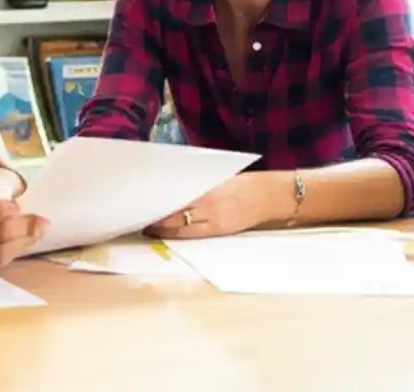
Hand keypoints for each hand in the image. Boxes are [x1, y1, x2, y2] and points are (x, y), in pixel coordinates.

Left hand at [146, 172, 282, 238]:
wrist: (272, 196)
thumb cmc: (246, 183)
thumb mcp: (219, 178)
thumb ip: (198, 184)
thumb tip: (174, 187)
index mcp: (209, 189)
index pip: (176, 198)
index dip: (158, 203)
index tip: (144, 202)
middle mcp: (210, 207)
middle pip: (175, 214)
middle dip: (156, 218)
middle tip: (140, 217)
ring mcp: (216, 222)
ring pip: (181, 228)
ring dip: (163, 229)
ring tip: (148, 228)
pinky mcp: (221, 231)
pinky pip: (194, 235)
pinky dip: (178, 235)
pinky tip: (167, 234)